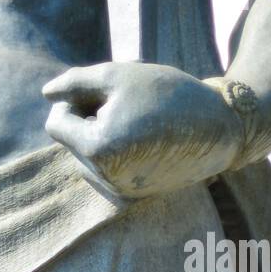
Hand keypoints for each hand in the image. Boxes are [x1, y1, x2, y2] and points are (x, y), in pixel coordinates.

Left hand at [43, 61, 243, 200]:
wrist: (223, 126)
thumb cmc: (169, 94)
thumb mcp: (118, 75)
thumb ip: (75, 83)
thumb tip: (46, 94)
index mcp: (97, 150)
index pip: (56, 123)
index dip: (73, 100)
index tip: (102, 90)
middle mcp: (105, 179)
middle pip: (72, 141)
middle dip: (89, 117)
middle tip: (127, 101)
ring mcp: (121, 191)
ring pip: (89, 155)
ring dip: (103, 132)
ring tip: (138, 116)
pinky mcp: (137, 196)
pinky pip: (108, 169)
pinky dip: (118, 149)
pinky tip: (146, 136)